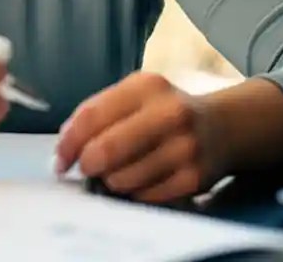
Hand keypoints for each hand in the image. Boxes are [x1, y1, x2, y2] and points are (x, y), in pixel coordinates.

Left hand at [53, 72, 222, 203]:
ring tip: (118, 171)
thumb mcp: (135, 96)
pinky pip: (143, 196)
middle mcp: (170, 113)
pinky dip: (133, 193)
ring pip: (121, 178)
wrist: (223, 128)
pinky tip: (140, 180)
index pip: (91, 116)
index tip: (60, 160)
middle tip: (86, 169)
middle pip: (105, 150)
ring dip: (110, 181)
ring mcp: (185, 148)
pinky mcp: (194, 179)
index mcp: (147, 86)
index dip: (68, 143)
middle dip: (87, 165)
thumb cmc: (164, 112)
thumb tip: (62, 149)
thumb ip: (97, 113)